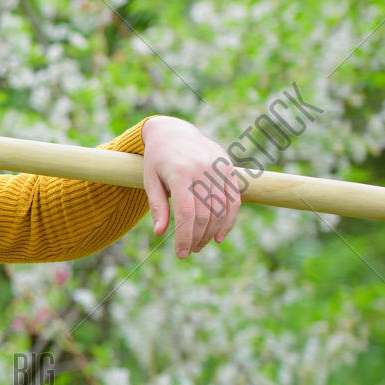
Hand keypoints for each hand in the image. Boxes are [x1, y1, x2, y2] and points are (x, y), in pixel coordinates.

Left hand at [141, 115, 242, 257]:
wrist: (174, 132)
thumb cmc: (157, 160)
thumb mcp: (150, 180)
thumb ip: (157, 206)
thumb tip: (160, 233)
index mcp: (179, 173)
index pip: (186, 213)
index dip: (185, 236)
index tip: (181, 253)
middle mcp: (202, 170)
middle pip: (205, 213)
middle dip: (198, 237)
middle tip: (190, 250)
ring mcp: (218, 168)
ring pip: (222, 209)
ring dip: (213, 232)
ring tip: (201, 244)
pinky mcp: (229, 168)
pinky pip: (234, 199)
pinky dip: (229, 219)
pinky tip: (220, 235)